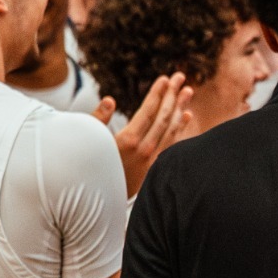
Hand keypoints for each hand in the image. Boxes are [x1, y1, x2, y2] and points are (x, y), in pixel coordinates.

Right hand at [94, 72, 193, 196]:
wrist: (98, 201)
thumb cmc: (88, 168)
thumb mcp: (88, 143)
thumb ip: (98, 120)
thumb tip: (109, 100)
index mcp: (127, 141)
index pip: (148, 111)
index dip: (157, 93)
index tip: (165, 78)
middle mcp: (144, 149)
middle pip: (163, 117)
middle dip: (172, 95)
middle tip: (181, 77)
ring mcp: (153, 159)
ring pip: (171, 129)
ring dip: (180, 108)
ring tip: (188, 91)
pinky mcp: (156, 167)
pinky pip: (172, 143)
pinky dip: (180, 128)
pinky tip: (187, 116)